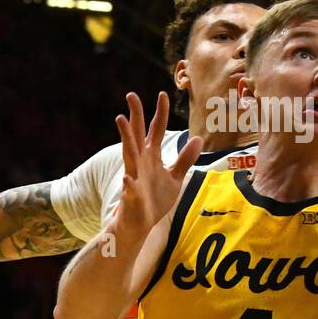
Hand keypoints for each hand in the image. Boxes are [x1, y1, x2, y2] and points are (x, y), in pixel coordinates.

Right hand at [113, 91, 200, 235]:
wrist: (141, 224)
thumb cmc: (155, 200)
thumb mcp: (175, 178)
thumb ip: (184, 159)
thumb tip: (197, 139)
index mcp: (151, 157)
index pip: (156, 130)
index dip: (160, 113)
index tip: (162, 94)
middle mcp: (141, 163)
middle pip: (138, 134)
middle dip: (136, 115)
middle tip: (131, 95)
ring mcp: (135, 177)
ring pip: (129, 154)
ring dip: (125, 137)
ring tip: (121, 120)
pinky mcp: (132, 196)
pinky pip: (130, 188)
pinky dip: (129, 183)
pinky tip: (127, 178)